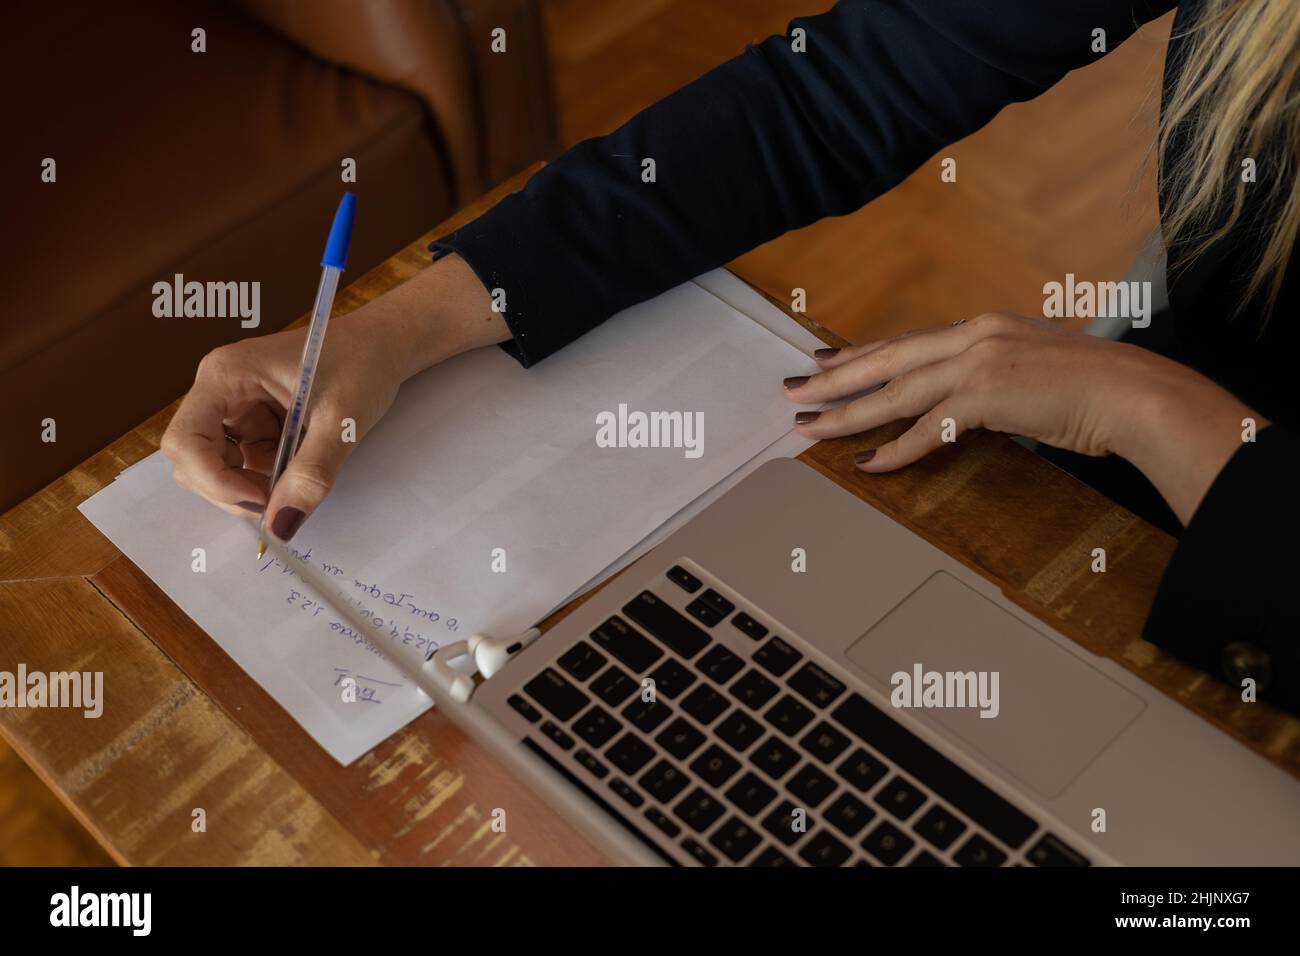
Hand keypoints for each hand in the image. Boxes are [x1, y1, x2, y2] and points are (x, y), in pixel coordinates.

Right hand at [161, 253, 506, 540]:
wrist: (382, 346)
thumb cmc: (363, 364)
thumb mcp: (342, 421)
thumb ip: (311, 474)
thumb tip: (281, 528)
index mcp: (226, 375)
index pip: (186, 440)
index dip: (214, 480)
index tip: (261, 502)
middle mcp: (219, 389)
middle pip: (192, 458)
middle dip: (229, 489)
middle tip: (281, 502)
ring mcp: (233, 407)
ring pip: (215, 467)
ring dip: (249, 486)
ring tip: (299, 476)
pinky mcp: (252, 422)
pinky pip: (243, 464)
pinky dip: (265, 478)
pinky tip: (300, 464)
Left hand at [784, 312, 1259, 523]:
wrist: (1135, 394)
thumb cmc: (1092, 389)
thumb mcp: (1031, 368)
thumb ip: (992, 376)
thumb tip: (964, 401)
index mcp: (981, 327)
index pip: (905, 341)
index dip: (859, 352)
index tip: (823, 359)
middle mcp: (972, 336)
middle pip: (885, 359)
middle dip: (833, 377)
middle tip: (792, 389)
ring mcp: (977, 363)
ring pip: (894, 392)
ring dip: (846, 414)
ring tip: (808, 428)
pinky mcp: (987, 395)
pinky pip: (927, 429)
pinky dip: (895, 450)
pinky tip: (867, 463)